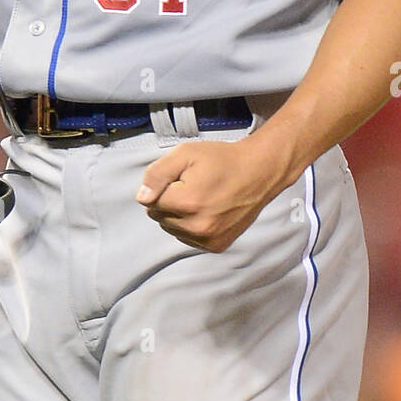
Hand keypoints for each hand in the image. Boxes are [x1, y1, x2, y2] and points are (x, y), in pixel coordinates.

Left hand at [135, 137, 284, 252]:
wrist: (258, 172)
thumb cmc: (221, 160)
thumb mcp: (186, 153)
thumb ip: (157, 174)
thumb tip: (142, 198)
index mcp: (187, 202)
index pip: (151, 202)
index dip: (163, 186)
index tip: (181, 177)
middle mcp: (197, 227)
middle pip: (160, 218)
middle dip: (168, 201)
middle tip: (190, 186)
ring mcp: (208, 239)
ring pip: (172, 229)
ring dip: (178, 216)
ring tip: (199, 197)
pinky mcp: (217, 246)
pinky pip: (188, 238)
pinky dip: (190, 226)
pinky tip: (206, 210)